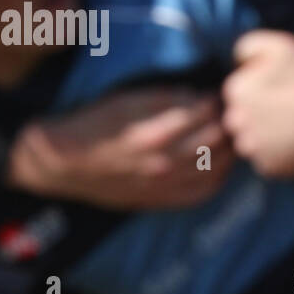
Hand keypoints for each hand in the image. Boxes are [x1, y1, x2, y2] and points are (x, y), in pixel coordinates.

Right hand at [9, 87, 234, 208]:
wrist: (66, 163)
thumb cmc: (94, 125)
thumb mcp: (125, 100)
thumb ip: (163, 98)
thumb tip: (197, 95)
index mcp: (154, 132)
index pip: (204, 113)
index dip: (214, 100)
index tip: (215, 94)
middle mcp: (164, 162)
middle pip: (215, 140)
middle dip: (225, 122)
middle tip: (227, 113)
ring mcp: (163, 185)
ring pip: (215, 167)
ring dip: (227, 149)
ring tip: (227, 136)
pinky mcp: (159, 200)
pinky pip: (201, 194)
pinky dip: (217, 178)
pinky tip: (219, 166)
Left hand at [222, 31, 293, 176]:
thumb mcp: (281, 45)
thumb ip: (247, 46)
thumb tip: (235, 62)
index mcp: (236, 90)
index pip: (237, 92)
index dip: (260, 89)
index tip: (283, 89)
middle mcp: (236, 121)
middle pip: (240, 118)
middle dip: (258, 114)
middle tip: (289, 109)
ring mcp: (251, 147)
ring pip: (250, 140)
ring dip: (265, 136)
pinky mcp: (267, 168)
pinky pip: (265, 160)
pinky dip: (279, 154)